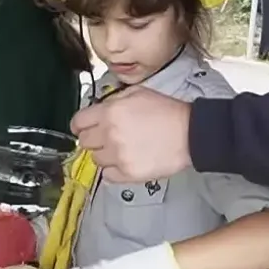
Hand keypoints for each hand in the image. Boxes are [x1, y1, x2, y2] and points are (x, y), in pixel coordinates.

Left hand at [71, 84, 192, 181]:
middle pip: (84, 142)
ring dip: (105, 155)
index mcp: (110, 112)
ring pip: (96, 159)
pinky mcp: (128, 173)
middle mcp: (110, 134)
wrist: (190, 133)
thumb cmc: (168, 112)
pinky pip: (108, 176)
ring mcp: (118, 155)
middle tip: (106, 138)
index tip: (82, 128)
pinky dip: (114, 171)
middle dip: (93, 139)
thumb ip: (113, 100)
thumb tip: (98, 109)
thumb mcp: (137, 93)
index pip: (78, 122)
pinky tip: (126, 161)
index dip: (80, 125)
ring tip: (122, 149)